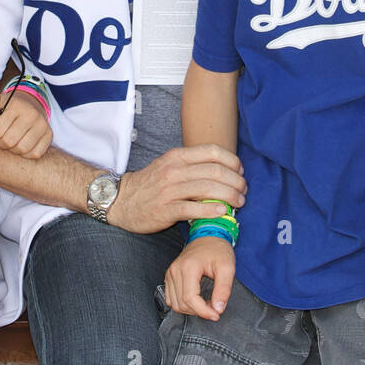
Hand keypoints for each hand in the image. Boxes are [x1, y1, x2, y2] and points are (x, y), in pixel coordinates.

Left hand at [0, 90, 52, 159]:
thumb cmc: (8, 107)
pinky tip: (21, 145)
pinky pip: (35, 154)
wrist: (29, 105)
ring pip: (22, 149)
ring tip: (11, 142)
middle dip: (1, 143)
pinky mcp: (49, 135)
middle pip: (9, 142)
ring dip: (13, 150)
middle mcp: (33, 115)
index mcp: (17, 106)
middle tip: (2, 137)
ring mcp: (43, 125)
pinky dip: (26, 154)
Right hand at [108, 145, 246, 234]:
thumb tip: (223, 170)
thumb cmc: (151, 184)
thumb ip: (193, 165)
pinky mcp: (165, 210)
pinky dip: (211, 210)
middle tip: (244, 190)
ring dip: (229, 196)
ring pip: (207, 189)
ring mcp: (169, 190)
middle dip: (236, 181)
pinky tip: (223, 212)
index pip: (212, 152)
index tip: (241, 171)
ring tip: (239, 202)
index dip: (232, 161)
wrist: (120, 200)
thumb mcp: (169, 165)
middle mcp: (174, 170)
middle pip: (215, 171)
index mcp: (177, 156)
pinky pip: (193, 209)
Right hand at [164, 235, 235, 320]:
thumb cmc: (218, 250)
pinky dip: (183, 304)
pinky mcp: (169, 276)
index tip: (216, 315)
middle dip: (199, 311)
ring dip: (191, 309)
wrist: (208, 237)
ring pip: (175, 304)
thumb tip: (218, 309)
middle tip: (215, 307)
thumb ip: (223, 289)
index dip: (203, 311)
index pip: (190, 299)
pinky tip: (197, 300)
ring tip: (207, 303)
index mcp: (188, 267)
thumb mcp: (227, 268)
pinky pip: (171, 299)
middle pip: (182, 304)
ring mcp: (170, 273)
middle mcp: (175, 270)